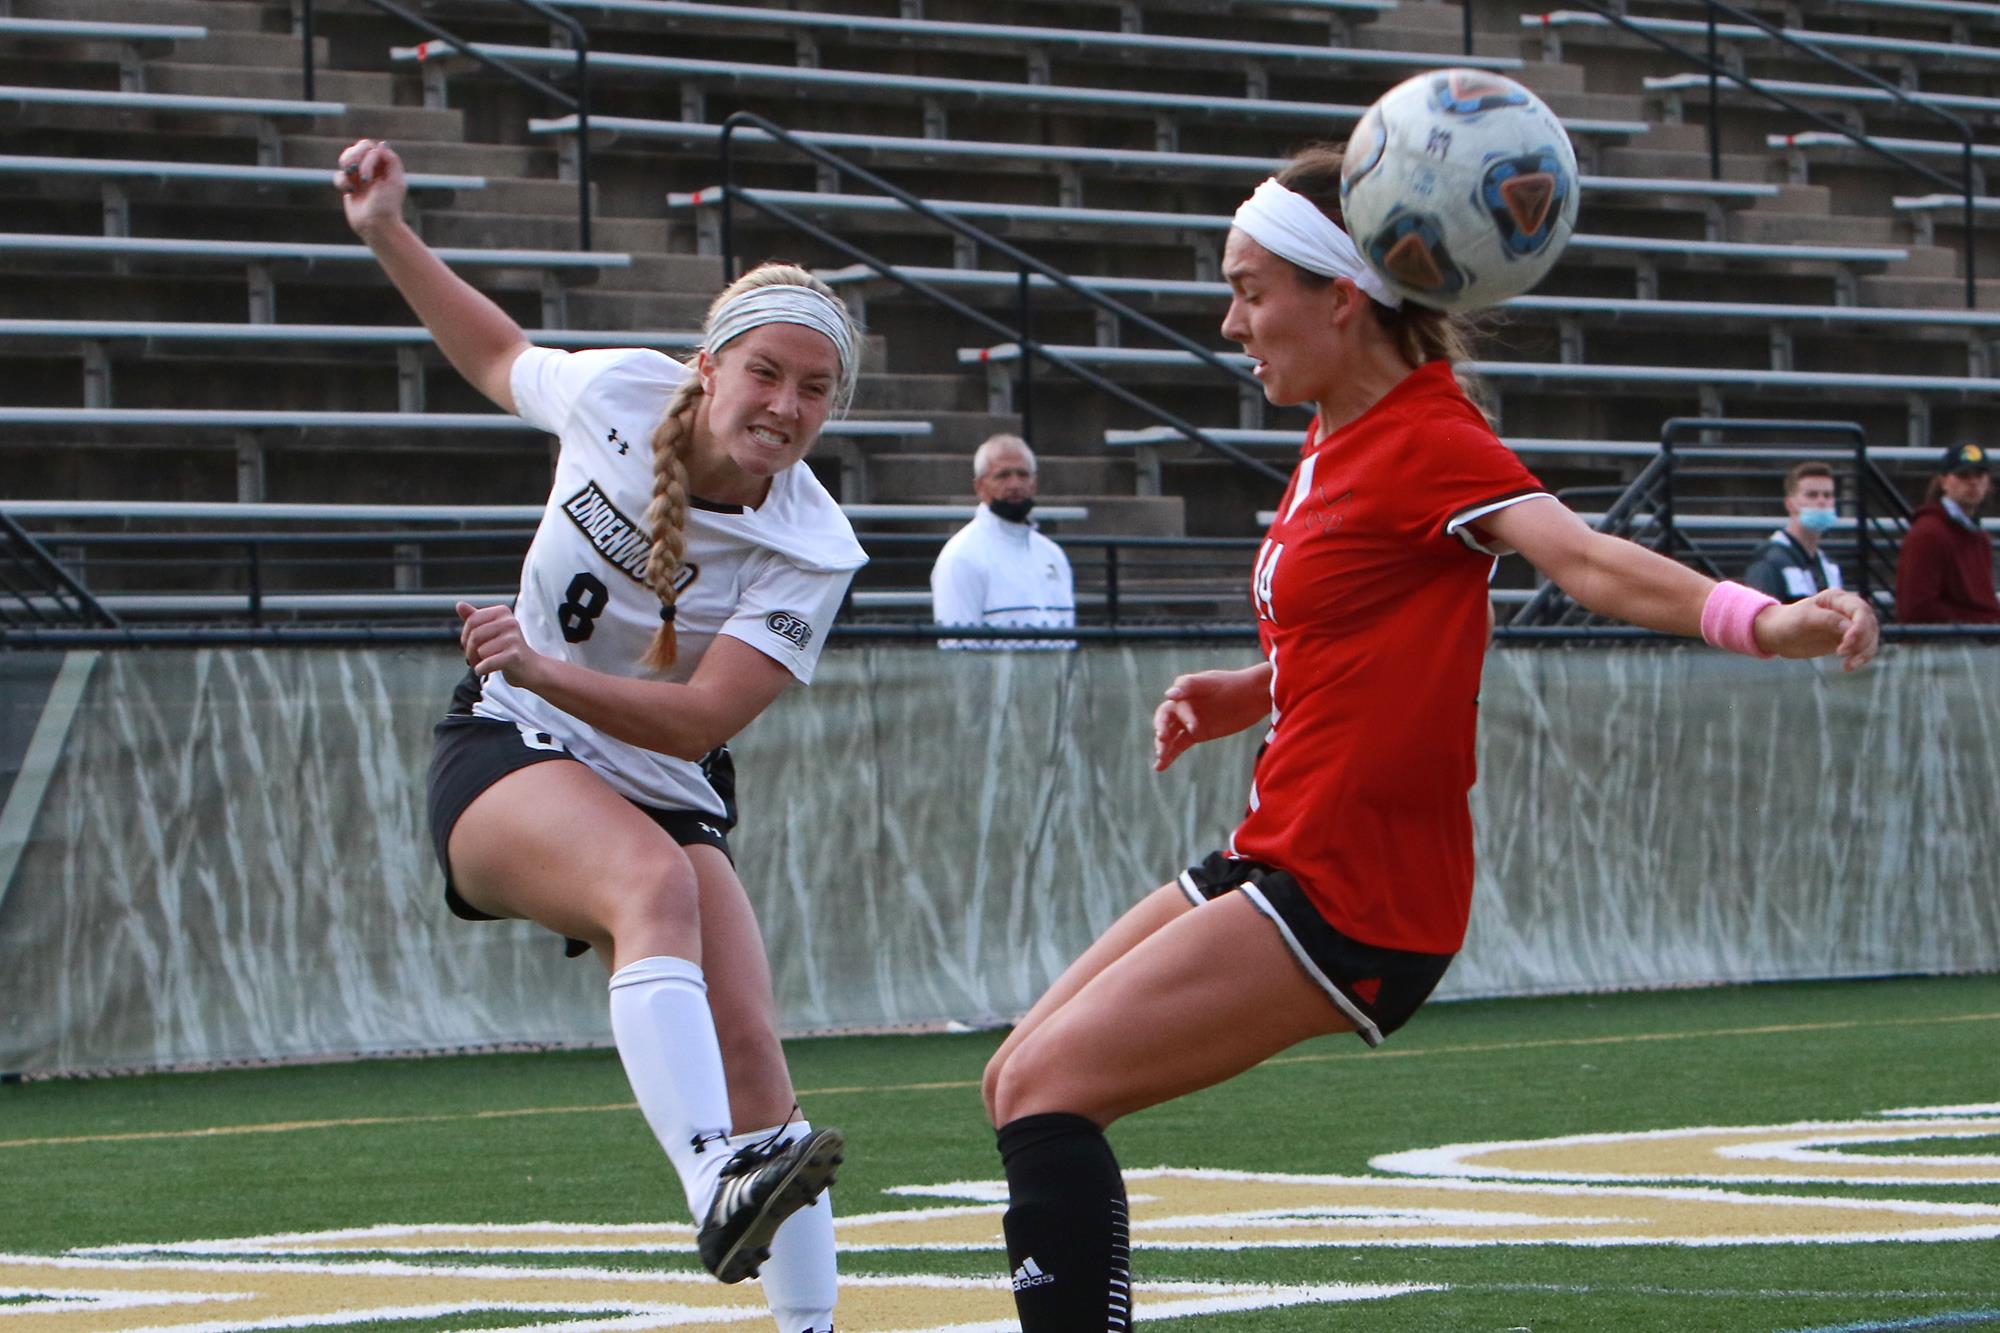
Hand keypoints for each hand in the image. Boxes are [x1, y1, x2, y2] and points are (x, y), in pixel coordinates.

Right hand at [333, 138, 406, 237]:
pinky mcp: (349, 187)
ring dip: (347, 165)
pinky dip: (342, 182)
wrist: (375, 225)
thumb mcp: (395, 182)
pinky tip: (350, 191)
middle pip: (358, 148)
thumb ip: (391, 160)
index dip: (367, 156)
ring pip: (346, 158)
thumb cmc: (387, 205)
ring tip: (352, 177)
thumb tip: (380, 144)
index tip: (370, 175)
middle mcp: (373, 169)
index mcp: (385, 166)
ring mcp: (360, 177)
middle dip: (354, 155)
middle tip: (355, 170)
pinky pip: (339, 176)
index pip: (372, 148)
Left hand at [457, 601, 543, 685]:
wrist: (529, 667)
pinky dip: (481, 669)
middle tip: (475, 659)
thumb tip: (459, 605)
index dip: (465, 636)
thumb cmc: (506, 647)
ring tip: (485, 663)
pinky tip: (484, 671)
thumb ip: (474, 618)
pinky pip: (487, 663)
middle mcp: (510, 622)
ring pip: (480, 651)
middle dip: (469, 651)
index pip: (472, 620)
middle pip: (475, 636)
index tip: (470, 646)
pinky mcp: (514, 655)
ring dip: (477, 662)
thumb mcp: (491, 630)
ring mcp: (514, 639)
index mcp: (502, 612)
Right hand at [1152, 666, 1270, 771]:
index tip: (1193, 726)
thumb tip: (1168, 695)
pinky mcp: (1196, 734)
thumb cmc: (1231, 684)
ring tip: (1160, 759)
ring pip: (1170, 735)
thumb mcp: (1211, 683)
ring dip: (1163, 747)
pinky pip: (1179, 744)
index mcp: (1183, 692)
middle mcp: (1182, 706)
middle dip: (1162, 731)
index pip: (1174, 706)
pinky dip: (1170, 755)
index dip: (1182, 716)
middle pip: (1165, 720)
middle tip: (1163, 740)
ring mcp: (1189, 721)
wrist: (1252, 695)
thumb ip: (1189, 685)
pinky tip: (1160, 766)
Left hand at [1753, 588, 1878, 671]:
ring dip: (1864, 652)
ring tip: (1848, 665)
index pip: (1860, 610)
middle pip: (1870, 625)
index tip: (1846, 643)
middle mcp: (1847, 610)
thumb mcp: (1804, 619)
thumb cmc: (1788, 622)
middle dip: (1862, 641)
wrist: (1777, 634)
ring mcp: (1849, 625)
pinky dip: (1861, 657)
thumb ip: (1827, 620)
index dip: (1860, 627)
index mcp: (1838, 598)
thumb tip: (1850, 628)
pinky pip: (1863, 648)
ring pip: (1870, 638)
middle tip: (1841, 653)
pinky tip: (1848, 666)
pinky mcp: (1847, 640)